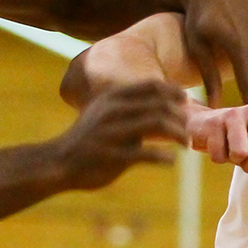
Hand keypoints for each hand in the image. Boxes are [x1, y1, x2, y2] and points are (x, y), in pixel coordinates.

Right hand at [51, 80, 188, 189]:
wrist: (58, 161)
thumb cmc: (89, 138)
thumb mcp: (103, 113)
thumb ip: (128, 107)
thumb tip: (164, 106)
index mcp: (112, 97)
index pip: (151, 85)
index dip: (173, 91)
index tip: (186, 100)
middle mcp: (113, 110)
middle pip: (159, 104)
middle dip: (180, 115)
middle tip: (188, 128)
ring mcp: (112, 132)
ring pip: (157, 124)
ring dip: (177, 133)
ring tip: (185, 143)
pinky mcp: (113, 155)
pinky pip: (146, 154)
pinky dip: (163, 157)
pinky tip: (171, 161)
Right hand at [187, 101, 247, 184]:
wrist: (203, 124)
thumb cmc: (238, 138)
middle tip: (244, 160)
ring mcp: (233, 114)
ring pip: (240, 153)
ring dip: (234, 161)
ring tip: (230, 151)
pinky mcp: (213, 122)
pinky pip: (219, 155)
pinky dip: (218, 158)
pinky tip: (217, 146)